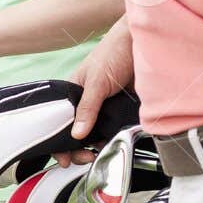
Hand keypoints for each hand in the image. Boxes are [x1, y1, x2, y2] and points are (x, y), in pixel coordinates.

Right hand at [55, 16, 134, 165]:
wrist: (144, 43)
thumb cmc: (114, 51)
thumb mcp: (96, 80)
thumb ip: (87, 108)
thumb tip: (76, 135)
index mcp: (74, 92)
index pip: (59, 120)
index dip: (58, 140)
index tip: (62, 157)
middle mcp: (88, 101)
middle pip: (77, 132)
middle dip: (77, 149)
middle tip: (83, 159)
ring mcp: (106, 107)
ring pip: (96, 134)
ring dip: (95, 147)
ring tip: (97, 155)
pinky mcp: (123, 111)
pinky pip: (116, 130)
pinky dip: (114, 140)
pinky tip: (113, 146)